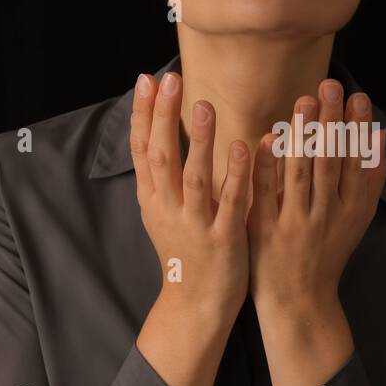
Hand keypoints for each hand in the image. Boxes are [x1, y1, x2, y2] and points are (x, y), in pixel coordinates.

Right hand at [130, 70, 251, 321]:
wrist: (196, 305)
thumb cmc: (186, 251)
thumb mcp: (163, 212)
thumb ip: (163, 175)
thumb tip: (157, 127)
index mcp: (153, 200)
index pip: (142, 150)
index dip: (144, 115)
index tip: (147, 80)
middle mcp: (168, 209)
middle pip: (161, 156)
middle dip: (163, 117)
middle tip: (169, 81)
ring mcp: (194, 225)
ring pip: (194, 177)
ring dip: (200, 141)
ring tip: (206, 105)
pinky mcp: (222, 240)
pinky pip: (230, 203)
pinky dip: (235, 175)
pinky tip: (243, 146)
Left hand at [248, 79, 385, 311]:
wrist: (299, 304)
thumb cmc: (326, 255)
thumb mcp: (357, 221)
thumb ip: (369, 182)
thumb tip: (380, 139)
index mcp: (350, 211)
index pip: (356, 163)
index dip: (357, 129)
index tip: (358, 96)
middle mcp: (326, 216)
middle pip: (330, 162)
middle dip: (330, 122)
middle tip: (329, 85)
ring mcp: (295, 224)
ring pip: (301, 174)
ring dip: (302, 137)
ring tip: (303, 101)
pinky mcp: (266, 233)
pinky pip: (266, 195)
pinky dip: (267, 167)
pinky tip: (266, 139)